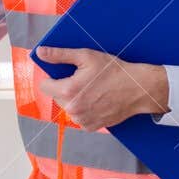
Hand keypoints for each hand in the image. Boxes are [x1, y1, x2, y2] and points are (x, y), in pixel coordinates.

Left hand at [33, 46, 169, 130]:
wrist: (138, 89)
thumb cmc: (114, 71)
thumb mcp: (86, 56)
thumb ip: (60, 55)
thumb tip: (40, 52)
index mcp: (68, 91)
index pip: (44, 86)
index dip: (52, 78)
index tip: (64, 74)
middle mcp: (73, 109)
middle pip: (56, 97)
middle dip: (64, 88)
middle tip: (83, 80)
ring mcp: (82, 120)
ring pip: (67, 107)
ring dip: (74, 99)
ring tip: (91, 90)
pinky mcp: (90, 126)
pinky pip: (78, 117)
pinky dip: (84, 110)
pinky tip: (96, 100)